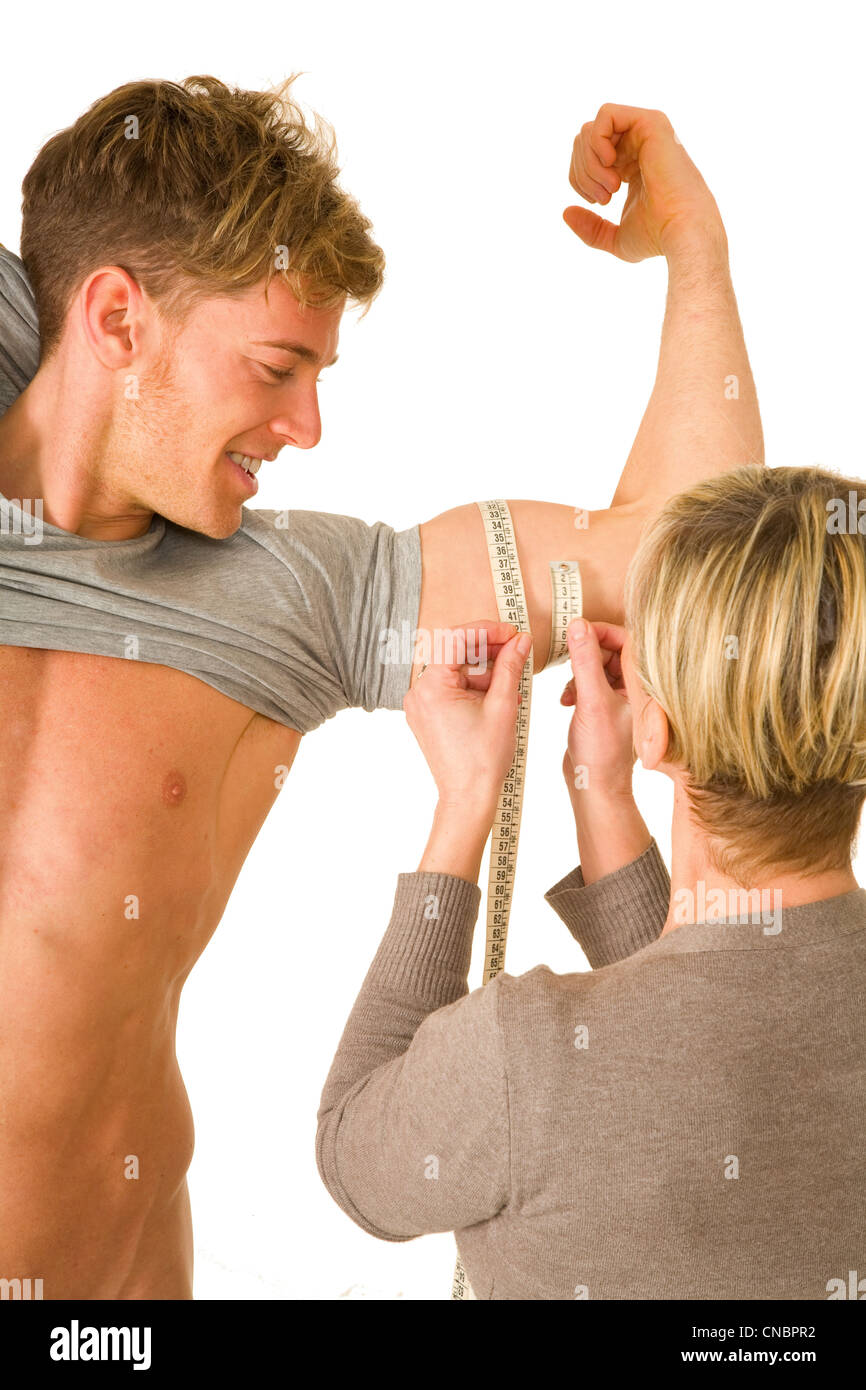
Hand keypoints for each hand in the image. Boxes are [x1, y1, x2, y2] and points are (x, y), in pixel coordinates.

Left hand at [403, 620, 531, 816]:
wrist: (468, 797)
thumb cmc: (482, 759)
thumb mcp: (503, 706)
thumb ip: (510, 667)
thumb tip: (520, 641)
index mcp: (430, 687)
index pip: (454, 639)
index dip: (485, 630)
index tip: (510, 632)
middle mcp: (418, 692)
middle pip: (453, 653)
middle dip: (486, 649)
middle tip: (515, 648)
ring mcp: (420, 704)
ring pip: (454, 670)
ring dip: (483, 669)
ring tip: (510, 679)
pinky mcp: (427, 715)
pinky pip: (450, 688)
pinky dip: (473, 685)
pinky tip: (497, 693)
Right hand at [560, 618, 635, 808]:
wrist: (593, 786)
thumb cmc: (602, 751)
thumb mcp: (591, 700)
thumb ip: (585, 661)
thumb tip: (577, 625)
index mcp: (642, 686)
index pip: (628, 641)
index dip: (603, 632)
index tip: (579, 630)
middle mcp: (634, 690)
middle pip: (611, 651)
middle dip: (586, 653)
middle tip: (569, 657)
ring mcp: (618, 699)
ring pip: (597, 667)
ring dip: (578, 672)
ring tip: (570, 689)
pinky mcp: (602, 708)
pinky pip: (588, 683)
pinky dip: (575, 687)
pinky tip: (566, 701)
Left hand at [563, 103, 725, 263]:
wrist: (681, 230)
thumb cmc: (657, 237)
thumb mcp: (615, 238)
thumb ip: (591, 228)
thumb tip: (565, 212)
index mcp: (630, 164)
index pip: (587, 157)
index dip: (580, 179)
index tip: (598, 202)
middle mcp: (637, 144)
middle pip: (584, 141)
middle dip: (582, 172)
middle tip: (603, 197)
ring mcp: (645, 131)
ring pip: (591, 130)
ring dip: (589, 162)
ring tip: (610, 186)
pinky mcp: (650, 122)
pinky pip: (605, 115)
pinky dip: (597, 141)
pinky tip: (610, 164)